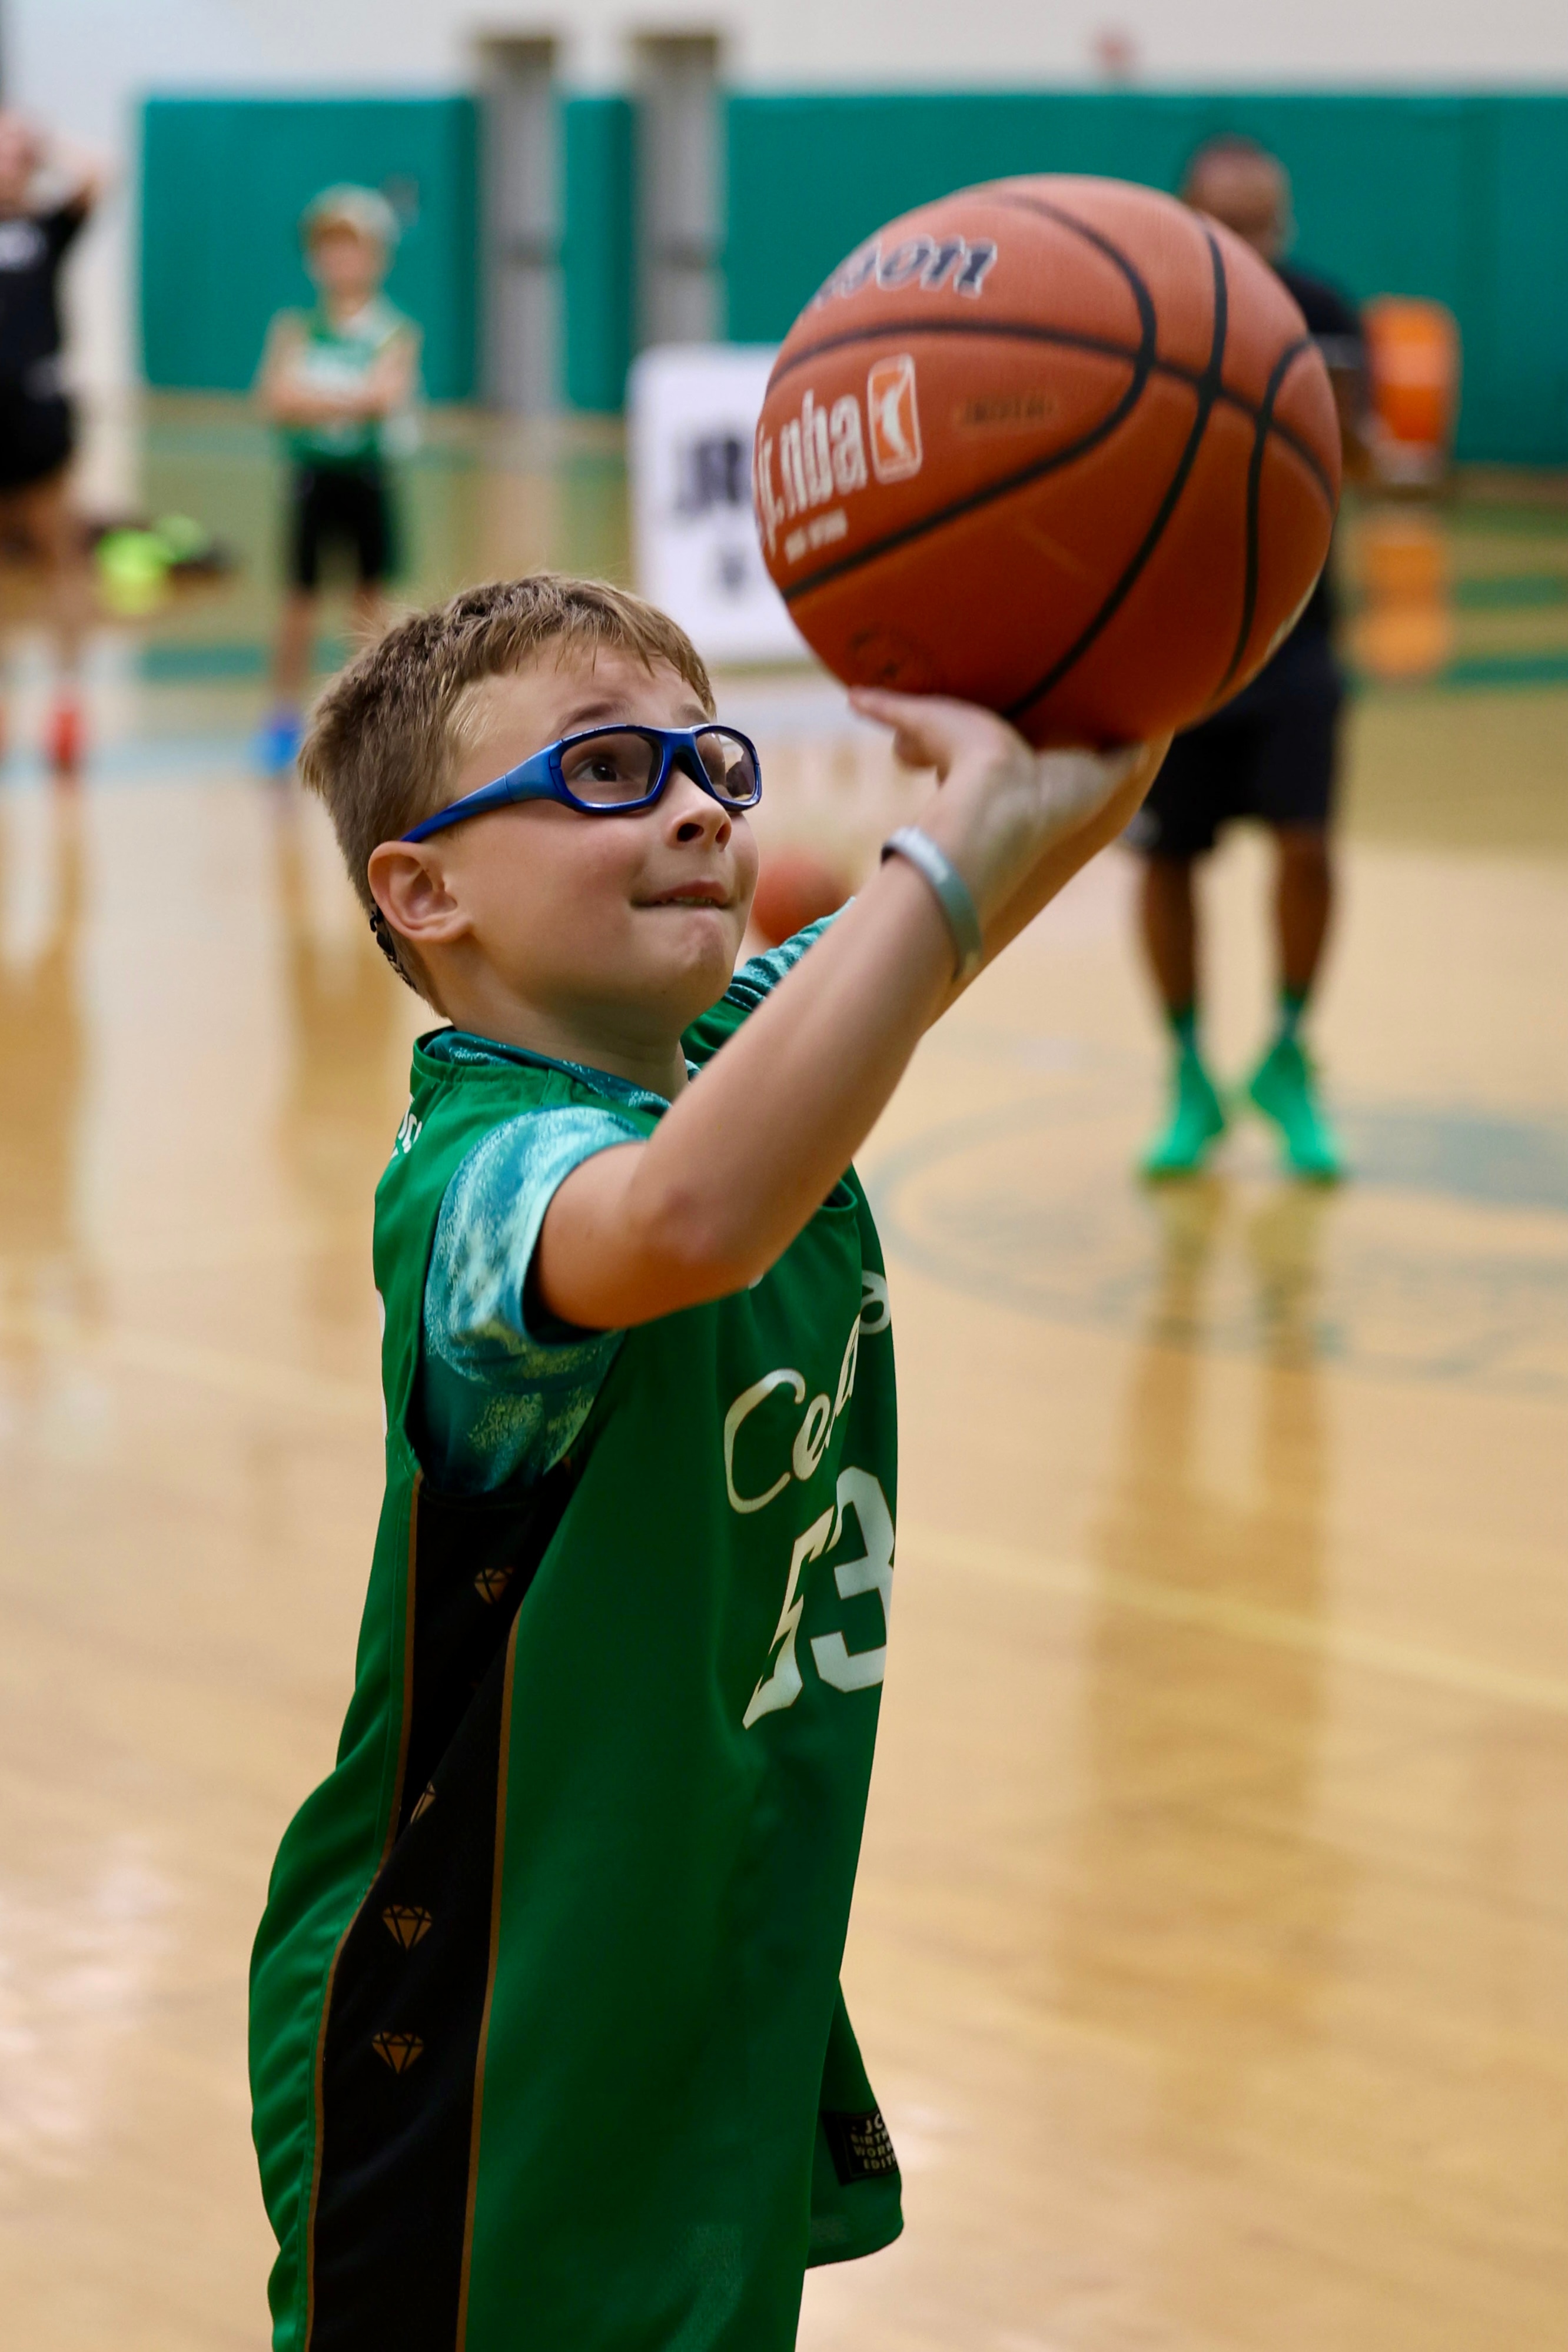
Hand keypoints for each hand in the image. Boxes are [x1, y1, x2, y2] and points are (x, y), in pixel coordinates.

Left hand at [849, 688, 1149, 924]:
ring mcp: (1079, 767)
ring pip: (1100, 738)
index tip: (1020, 692)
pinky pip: (1140, 749)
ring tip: (1134, 685)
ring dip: (1114, 720)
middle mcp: (1041, 759)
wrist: (1007, 803)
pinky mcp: (1114, 770)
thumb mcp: (922, 725)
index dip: (1010, 710)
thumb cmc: (964, 765)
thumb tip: (853, 697)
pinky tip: (1169, 716)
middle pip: (1059, 729)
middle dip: (1066, 709)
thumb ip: (893, 711)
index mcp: (1001, 747)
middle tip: (1081, 681)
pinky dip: (1154, 736)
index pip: (1007, 725)